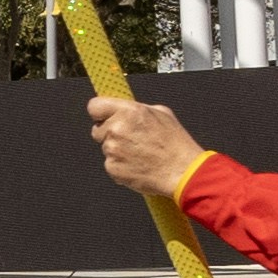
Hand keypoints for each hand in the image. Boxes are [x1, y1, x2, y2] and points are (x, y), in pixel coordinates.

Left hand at [80, 97, 201, 198]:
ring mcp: (112, 150)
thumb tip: (124, 109)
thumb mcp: (161, 114)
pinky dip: (120, 165)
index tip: (103, 116)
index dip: (99, 112)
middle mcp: (117, 129)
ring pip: (105, 147)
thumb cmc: (175, 143)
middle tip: (130, 139)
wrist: (183, 171)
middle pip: (97, 129)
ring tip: (139, 153)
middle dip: (109, 133)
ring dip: (117, 150)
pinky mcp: (112, 168)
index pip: (94, 105)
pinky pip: (110, 164)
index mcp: (128, 111)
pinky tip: (137, 165)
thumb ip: (137, 109)